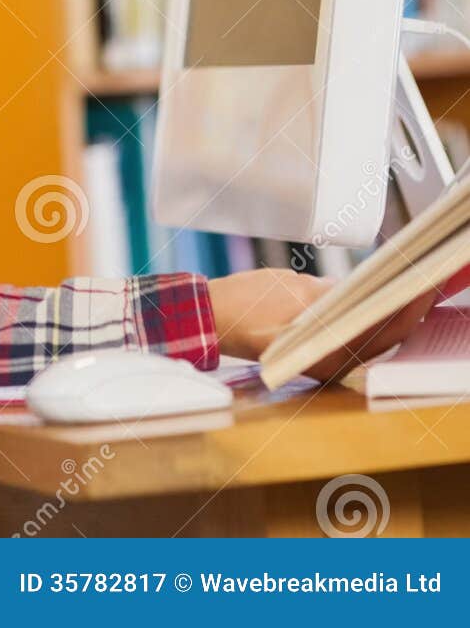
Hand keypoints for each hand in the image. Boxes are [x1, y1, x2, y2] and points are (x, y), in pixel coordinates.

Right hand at [209, 268, 439, 380]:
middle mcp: (332, 363)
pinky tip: (382, 295)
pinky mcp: (321, 351)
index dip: (410, 306)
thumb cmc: (245, 305)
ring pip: (375, 336)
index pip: (386, 330)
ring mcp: (328, 359)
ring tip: (412, 284)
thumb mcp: (293, 289)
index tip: (427, 283)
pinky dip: (374, 316)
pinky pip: (359, 335)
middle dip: (408, 308)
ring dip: (394, 313)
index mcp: (327, 352)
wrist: (214, 318)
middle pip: (386, 336)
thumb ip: (334, 293)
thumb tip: (367, 287)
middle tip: (428, 279)